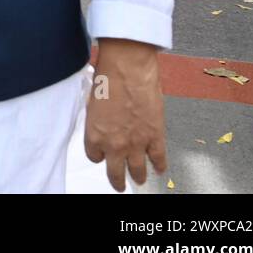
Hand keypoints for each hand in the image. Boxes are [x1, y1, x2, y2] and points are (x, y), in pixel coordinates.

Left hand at [84, 38, 167, 191]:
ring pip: (138, 171)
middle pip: (115, 172)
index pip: (93, 156)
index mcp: (94, 135)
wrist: (128, 68)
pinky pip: (158, 159)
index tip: (101, 155)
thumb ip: (98, 119)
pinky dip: (160, 166)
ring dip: (139, 177)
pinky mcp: (155, 137)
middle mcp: (114, 144)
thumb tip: (102, 122)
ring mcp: (136, 143)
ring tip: (140, 180)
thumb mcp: (92, 102)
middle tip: (119, 185)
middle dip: (117, 181)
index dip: (98, 155)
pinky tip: (159, 169)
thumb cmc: (107, 77)